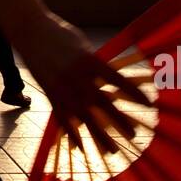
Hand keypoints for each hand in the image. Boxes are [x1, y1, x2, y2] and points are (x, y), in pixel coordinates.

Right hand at [14, 13, 149, 156]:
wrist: (30, 31)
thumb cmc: (60, 35)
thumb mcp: (83, 47)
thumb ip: (95, 66)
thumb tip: (110, 84)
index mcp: (90, 61)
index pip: (118, 81)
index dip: (134, 94)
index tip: (149, 104)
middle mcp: (78, 77)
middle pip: (103, 104)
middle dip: (120, 121)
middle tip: (134, 135)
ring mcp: (62, 88)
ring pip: (84, 117)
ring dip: (100, 135)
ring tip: (113, 149)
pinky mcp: (50, 94)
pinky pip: (63, 118)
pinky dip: (72, 134)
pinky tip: (82, 147)